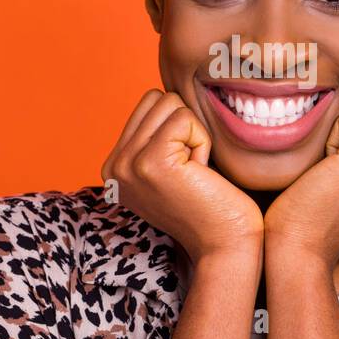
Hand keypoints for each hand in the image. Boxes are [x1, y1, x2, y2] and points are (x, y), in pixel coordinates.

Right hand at [101, 89, 263, 263]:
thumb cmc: (210, 202)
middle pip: (157, 98)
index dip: (179, 127)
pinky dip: (203, 142)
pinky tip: (201, 174)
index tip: (184, 169)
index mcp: (114, 166)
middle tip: (192, 170)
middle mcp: (113, 167)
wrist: (225, 244)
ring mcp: (128, 165)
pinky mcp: (151, 163)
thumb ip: (155, 135)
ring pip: (170, 103)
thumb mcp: (171, 165)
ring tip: (195, 172)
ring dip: (194, 135)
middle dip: (186, 127)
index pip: (148, 103)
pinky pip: (185, 119)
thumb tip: (165, 94)